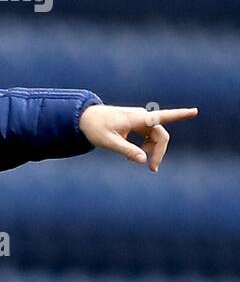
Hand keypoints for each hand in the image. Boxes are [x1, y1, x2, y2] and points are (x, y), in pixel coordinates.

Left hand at [79, 104, 197, 172]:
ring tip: (138, 162)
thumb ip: (127, 150)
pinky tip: (133, 156)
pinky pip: (148, 138)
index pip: (163, 116)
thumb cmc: (96, 128)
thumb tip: (143, 160)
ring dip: (152, 151)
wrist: (86, 119)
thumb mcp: (110, 142)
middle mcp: (142, 117)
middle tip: (152, 169)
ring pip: (155, 137)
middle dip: (159, 152)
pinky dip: (144, 148)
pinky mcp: (137, 125)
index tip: (195, 112)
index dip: (180, 115)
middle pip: (161, 135)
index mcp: (138, 118)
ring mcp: (140, 121)